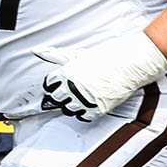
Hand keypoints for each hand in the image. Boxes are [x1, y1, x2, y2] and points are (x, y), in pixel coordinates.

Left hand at [37, 33, 166, 120]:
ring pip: (68, 109)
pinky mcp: (97, 109)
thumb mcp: (77, 55)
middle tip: (71, 91)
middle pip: (56, 99)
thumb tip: (36, 50)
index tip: (60, 84)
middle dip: (61, 95)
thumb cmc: (105, 57)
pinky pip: (83, 117)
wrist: (130, 64)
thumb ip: (55, 55)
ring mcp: (84, 99)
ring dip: (72, 104)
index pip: (48, 85)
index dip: (54, 85)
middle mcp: (72, 87)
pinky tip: (89, 104)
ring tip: (81, 97)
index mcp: (66, 74)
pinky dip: (84, 112)